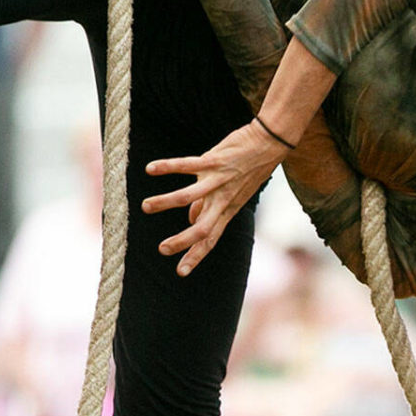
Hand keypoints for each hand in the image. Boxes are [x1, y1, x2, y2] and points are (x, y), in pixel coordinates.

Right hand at [143, 119, 287, 275]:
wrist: (270, 142)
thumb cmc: (249, 169)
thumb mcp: (234, 193)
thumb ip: (210, 207)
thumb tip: (191, 219)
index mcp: (227, 209)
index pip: (211, 239)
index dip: (196, 256)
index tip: (181, 272)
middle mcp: (223, 199)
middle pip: (203, 228)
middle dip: (182, 241)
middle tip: (162, 249)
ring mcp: (219, 180)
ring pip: (189, 196)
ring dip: (166, 202)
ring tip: (145, 207)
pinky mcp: (214, 161)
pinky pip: (187, 165)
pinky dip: (168, 167)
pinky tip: (150, 169)